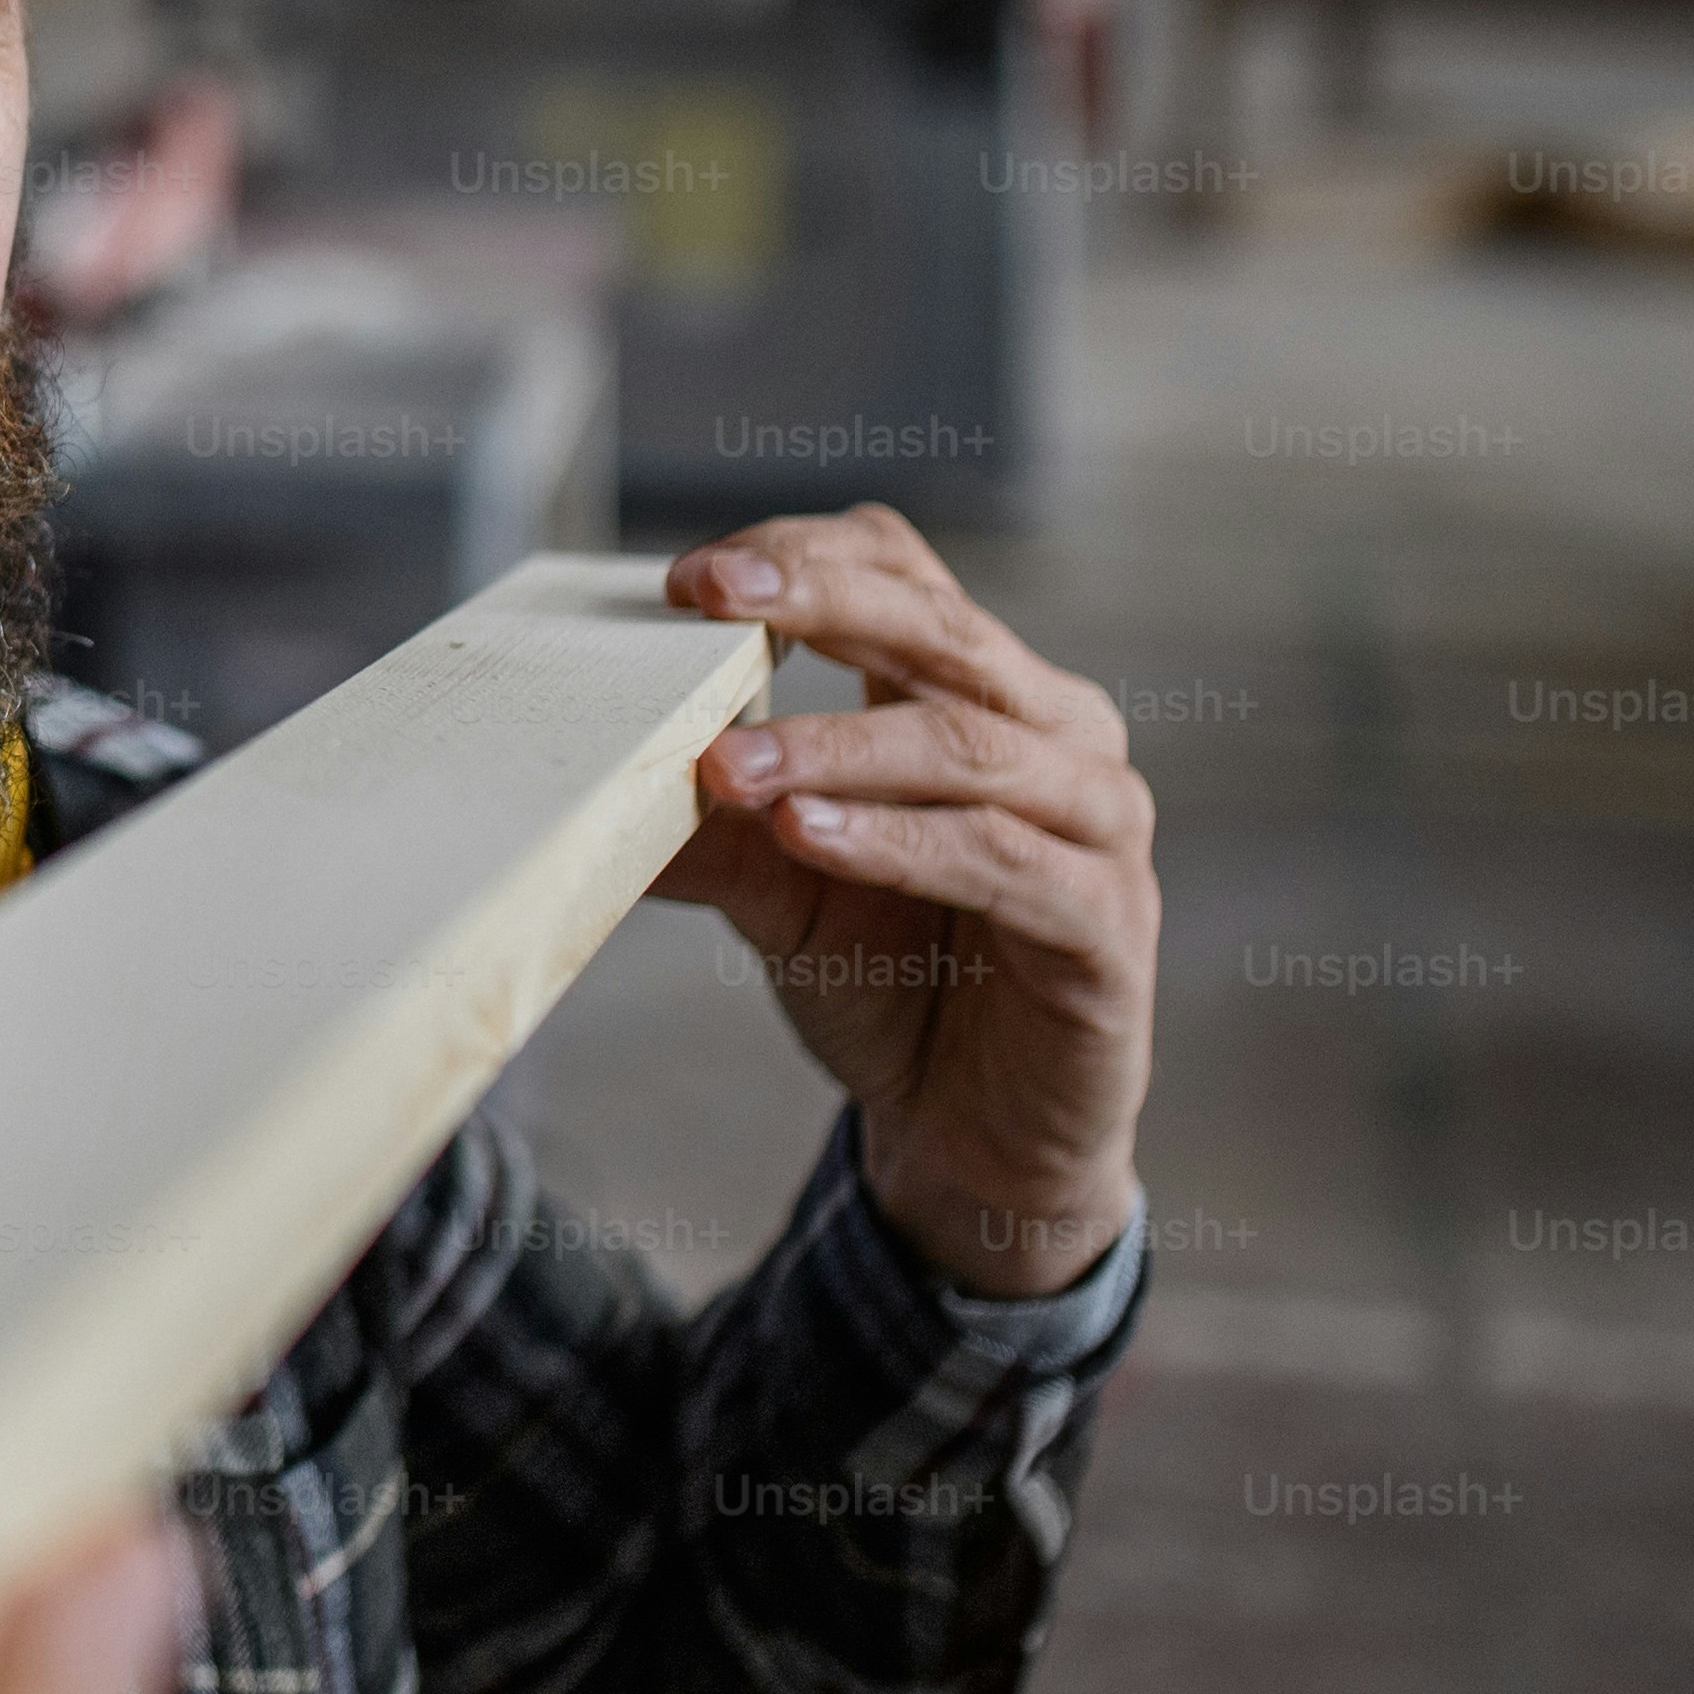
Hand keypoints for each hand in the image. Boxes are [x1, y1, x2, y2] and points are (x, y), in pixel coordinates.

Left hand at [660, 507, 1159, 1298]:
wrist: (973, 1136)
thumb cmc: (893, 981)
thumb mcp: (781, 887)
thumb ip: (713, 818)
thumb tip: (585, 771)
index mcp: (983, 694)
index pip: (904, 573)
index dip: (806, 556)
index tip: (690, 576)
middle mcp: (1058, 736)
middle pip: (943, 633)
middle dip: (822, 604)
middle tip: (711, 600)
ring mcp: (1098, 825)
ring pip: (970, 745)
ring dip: (838, 746)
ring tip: (730, 765)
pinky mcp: (1108, 923)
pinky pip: (1005, 860)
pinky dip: (900, 842)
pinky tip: (810, 836)